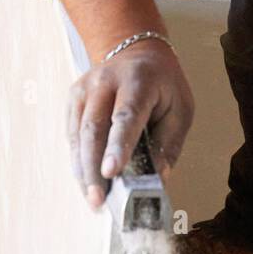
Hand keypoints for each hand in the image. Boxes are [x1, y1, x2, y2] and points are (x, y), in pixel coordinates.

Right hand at [68, 41, 194, 210]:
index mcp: (139, 81)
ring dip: (83, 170)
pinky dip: (78, 160)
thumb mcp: (180, 110)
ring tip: (93, 199)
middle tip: (98, 201)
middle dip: (93, 168)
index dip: (118, 146)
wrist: (138, 52)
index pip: (126, 116)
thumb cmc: (163, 86)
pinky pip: (72, 134)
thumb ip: (169, 144)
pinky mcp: (73, 97)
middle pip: (94, 128)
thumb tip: (157, 180)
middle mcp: (106, 81)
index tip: (111, 172)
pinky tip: (87, 181)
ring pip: (78, 134)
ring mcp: (85, 88)